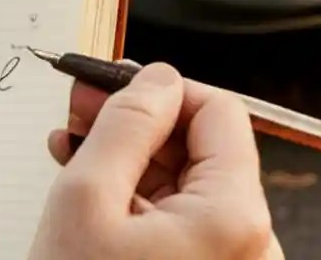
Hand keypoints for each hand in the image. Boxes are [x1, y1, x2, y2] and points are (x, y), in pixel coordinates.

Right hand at [29, 63, 282, 259]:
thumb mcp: (86, 200)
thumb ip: (124, 125)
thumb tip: (155, 78)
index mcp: (235, 219)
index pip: (221, 111)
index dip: (161, 88)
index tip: (111, 82)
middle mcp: (250, 247)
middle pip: (204, 150)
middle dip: (138, 124)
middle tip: (79, 108)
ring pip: (186, 187)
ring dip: (129, 161)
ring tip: (69, 149)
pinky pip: (181, 226)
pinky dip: (136, 201)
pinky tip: (88, 190)